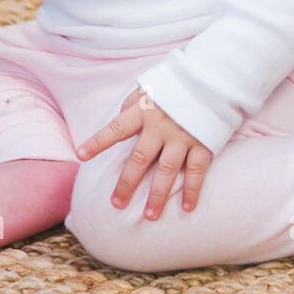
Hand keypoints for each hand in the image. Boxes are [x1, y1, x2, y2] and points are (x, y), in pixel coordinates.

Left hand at [76, 88, 212, 219]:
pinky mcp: (204, 143)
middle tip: (116, 203)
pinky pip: (197, 171)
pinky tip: (187, 208)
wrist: (212, 77)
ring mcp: (183, 136)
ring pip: (167, 170)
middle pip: (139, 159)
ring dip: (157, 194)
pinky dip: (193, 191)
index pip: (116, 128)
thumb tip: (118, 122)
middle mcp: (161, 125)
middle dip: (126, 183)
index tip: (80, 155)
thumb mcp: (149, 86)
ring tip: (149, 215)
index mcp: (144, 109)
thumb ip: (132, 105)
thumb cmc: (176, 84)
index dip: (98, 141)